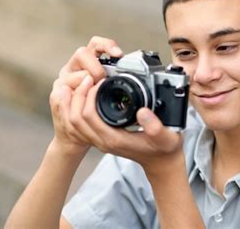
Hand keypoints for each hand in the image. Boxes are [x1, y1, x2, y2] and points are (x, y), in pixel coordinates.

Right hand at [49, 36, 122, 154]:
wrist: (78, 135)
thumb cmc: (100, 115)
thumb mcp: (116, 97)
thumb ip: (124, 86)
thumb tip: (148, 80)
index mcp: (90, 63)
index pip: (96, 44)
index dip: (106, 45)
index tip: (119, 54)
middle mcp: (74, 68)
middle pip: (82, 53)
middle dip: (95, 67)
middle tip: (103, 81)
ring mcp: (63, 81)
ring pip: (73, 76)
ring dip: (86, 87)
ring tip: (94, 96)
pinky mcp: (56, 97)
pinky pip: (62, 96)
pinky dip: (74, 102)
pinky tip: (82, 107)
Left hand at [63, 75, 183, 173]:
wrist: (162, 161)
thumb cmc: (164, 148)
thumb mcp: (166, 137)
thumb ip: (155, 127)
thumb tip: (142, 112)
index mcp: (115, 139)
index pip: (88, 116)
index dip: (89, 95)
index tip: (99, 80)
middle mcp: (103, 141)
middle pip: (75, 119)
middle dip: (77, 96)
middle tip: (87, 78)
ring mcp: (101, 141)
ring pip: (74, 123)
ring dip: (73, 103)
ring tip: (79, 84)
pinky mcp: (102, 138)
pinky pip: (81, 125)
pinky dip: (76, 110)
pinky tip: (82, 97)